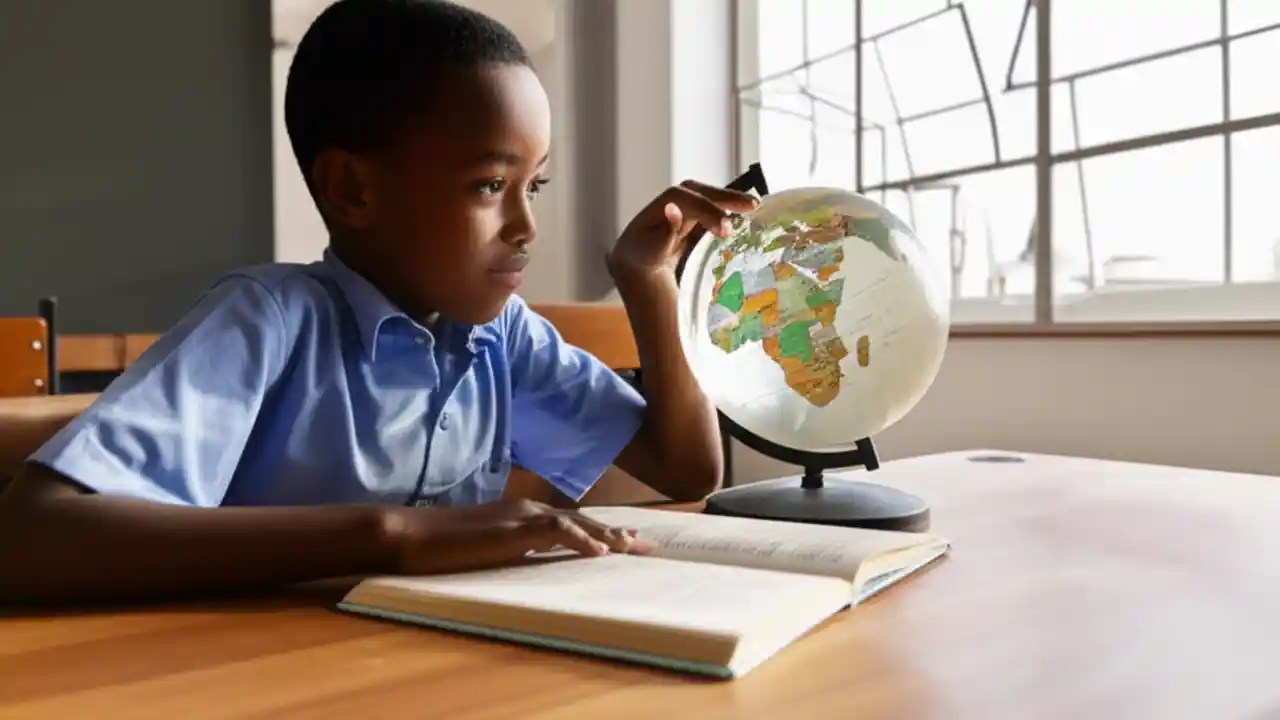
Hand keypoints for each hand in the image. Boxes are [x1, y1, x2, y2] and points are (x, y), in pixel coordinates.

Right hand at [380, 499, 651, 574]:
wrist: (413, 535)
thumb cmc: (444, 545)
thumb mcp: (489, 548)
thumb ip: (515, 549)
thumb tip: (536, 560)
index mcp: (523, 513)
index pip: (572, 520)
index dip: (601, 530)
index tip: (626, 540)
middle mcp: (528, 509)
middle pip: (583, 519)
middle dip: (616, 531)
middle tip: (646, 544)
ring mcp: (520, 516)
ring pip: (576, 522)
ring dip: (606, 535)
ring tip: (632, 547)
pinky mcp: (511, 530)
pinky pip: (555, 532)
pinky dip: (579, 540)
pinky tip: (599, 552)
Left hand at [607, 179, 757, 282]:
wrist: (639, 260)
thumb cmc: (643, 257)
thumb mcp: (650, 251)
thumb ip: (664, 234)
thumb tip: (673, 209)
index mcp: (660, 206)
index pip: (686, 199)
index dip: (707, 209)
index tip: (725, 228)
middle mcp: (674, 201)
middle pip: (701, 191)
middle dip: (726, 196)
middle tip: (751, 206)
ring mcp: (686, 206)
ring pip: (710, 197)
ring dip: (732, 200)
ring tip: (754, 207)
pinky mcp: (696, 215)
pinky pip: (714, 208)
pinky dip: (730, 209)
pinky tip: (747, 216)